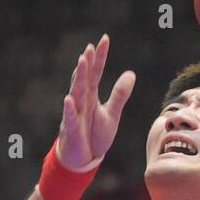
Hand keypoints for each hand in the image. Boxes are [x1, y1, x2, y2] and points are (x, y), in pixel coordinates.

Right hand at [57, 35, 135, 168]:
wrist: (82, 159)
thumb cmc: (94, 136)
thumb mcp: (112, 115)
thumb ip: (120, 95)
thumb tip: (131, 73)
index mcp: (91, 96)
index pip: (96, 73)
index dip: (100, 57)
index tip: (104, 39)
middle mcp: (82, 102)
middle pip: (85, 80)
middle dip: (87, 64)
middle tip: (90, 48)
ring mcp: (75, 115)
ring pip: (76, 94)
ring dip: (78, 79)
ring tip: (81, 63)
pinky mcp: (71, 131)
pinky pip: (70, 119)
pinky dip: (70, 110)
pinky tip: (68, 99)